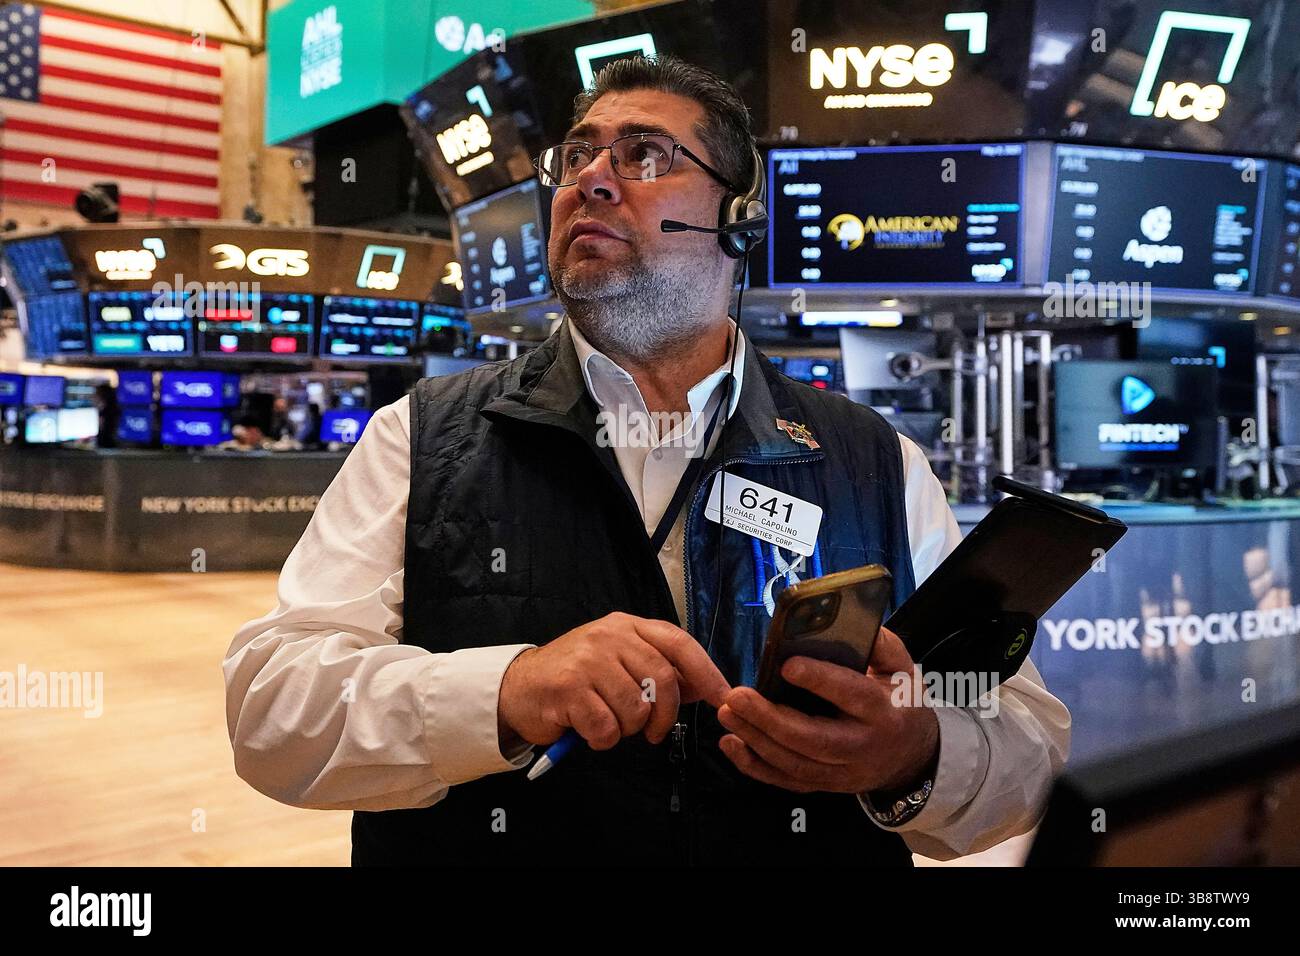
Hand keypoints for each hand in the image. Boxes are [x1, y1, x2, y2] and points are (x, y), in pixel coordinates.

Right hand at [498, 612, 730, 750]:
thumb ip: (655, 669)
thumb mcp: (617, 662)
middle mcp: (609, 636)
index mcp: (626, 626)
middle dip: (664, 715)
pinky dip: (603, 739)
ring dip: (627, 729)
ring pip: (636, 708)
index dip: (706, 671)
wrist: (518, 687)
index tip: (723, 697)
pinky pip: (607, 727)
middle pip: (663, 680)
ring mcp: (588, 660)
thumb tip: (700, 687)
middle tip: (652, 732)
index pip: (678, 642)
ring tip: (607, 722)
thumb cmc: (574, 678)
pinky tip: (588, 730)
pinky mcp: (569, 689)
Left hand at [717, 626, 938, 793]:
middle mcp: (862, 745)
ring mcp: (843, 772)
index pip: (851, 693)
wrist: (913, 756)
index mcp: (883, 709)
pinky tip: (731, 743)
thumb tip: (846, 617)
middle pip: (813, 738)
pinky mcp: (825, 785)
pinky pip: (786, 781)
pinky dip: (755, 766)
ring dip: (755, 739)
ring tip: (727, 713)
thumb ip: (879, 644)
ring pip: (794, 763)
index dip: (819, 680)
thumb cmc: (900, 702)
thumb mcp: (902, 668)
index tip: (786, 665)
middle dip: (770, 718)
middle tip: (737, 696)